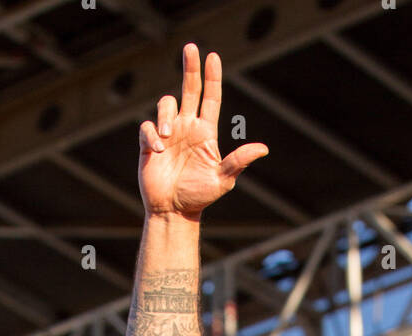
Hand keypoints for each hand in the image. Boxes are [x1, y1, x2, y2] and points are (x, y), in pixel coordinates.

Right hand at [138, 43, 268, 218]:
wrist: (174, 211)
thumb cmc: (199, 196)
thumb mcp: (222, 180)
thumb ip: (239, 162)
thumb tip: (263, 148)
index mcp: (205, 132)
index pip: (210, 98)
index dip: (212, 77)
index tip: (213, 56)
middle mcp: (187, 127)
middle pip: (189, 89)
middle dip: (190, 67)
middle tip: (191, 47)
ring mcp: (168, 133)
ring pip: (166, 104)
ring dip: (166, 115)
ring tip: (167, 137)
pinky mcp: (149, 143)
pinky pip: (148, 126)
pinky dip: (153, 134)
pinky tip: (158, 151)